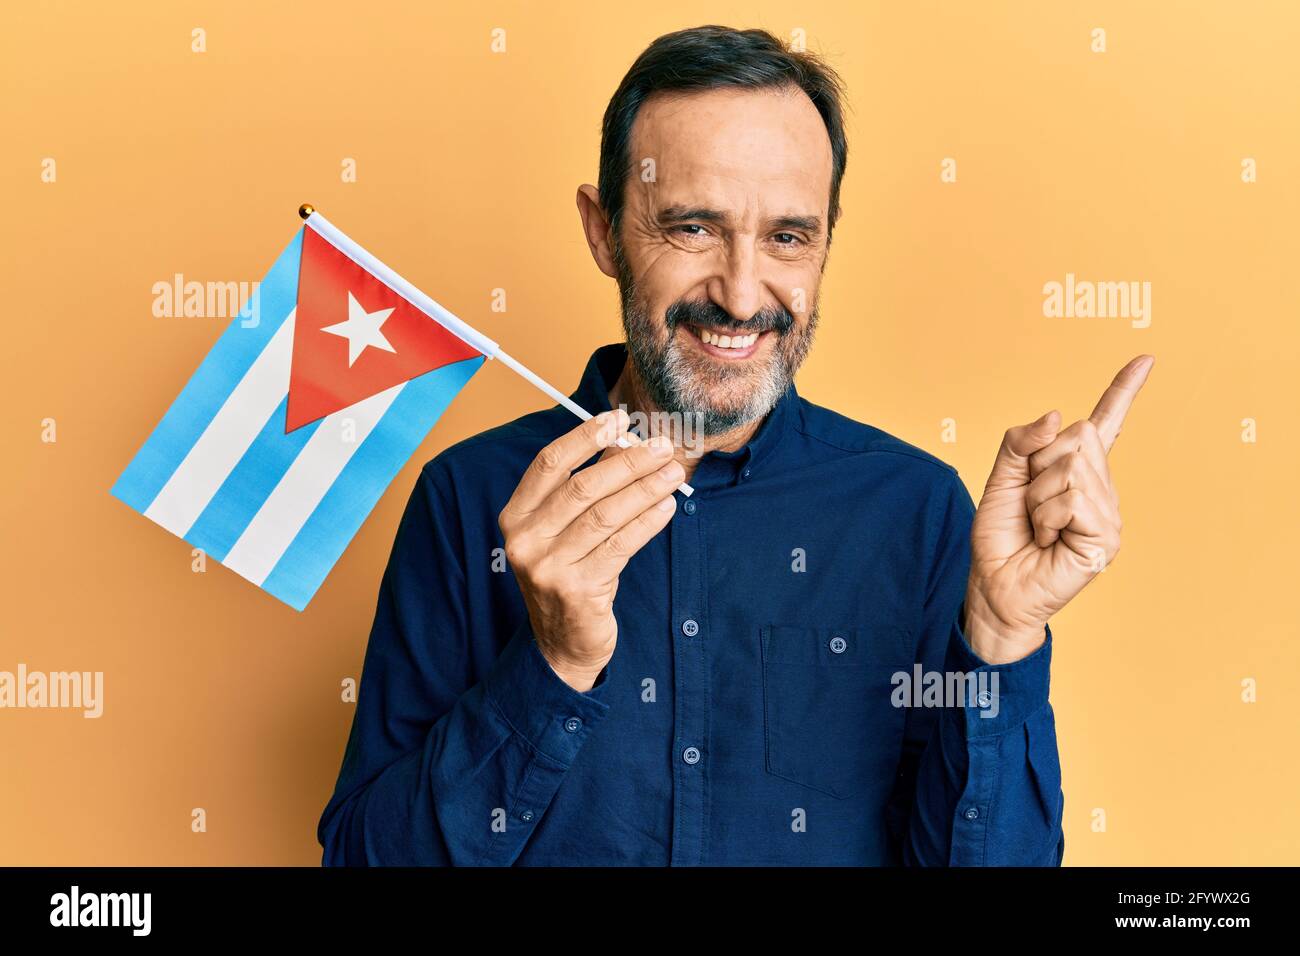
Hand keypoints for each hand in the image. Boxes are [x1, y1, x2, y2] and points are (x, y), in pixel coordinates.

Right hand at [498, 409, 683, 689]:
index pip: (548, 464)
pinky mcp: (577, 590)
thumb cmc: (569, 573)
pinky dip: (648, 522)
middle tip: (663, 448)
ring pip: (606, 515)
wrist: (562, 643)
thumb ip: (587, 487)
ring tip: (674, 474)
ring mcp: (549, 567)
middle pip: (582, 487)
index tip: (618, 419)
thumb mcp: (565, 530)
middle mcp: (525, 540)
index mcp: (516, 516)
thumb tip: (626, 443)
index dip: (584, 437)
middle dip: (628, 462)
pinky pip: (621, 545)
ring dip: (645, 489)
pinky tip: (667, 508)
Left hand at [964, 355, 1153, 663]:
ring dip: (1038, 497)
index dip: (1123, 391)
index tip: (1145, 359)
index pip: (1105, 423)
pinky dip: (1047, 517)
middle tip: (1031, 506)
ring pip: (1071, 469)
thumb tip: (1058, 417)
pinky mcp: (1107, 537)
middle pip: (1077, 437)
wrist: (994, 585)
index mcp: (1077, 470)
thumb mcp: (1001, 479)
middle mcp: (1100, 488)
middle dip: (1038, 467)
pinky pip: (1073, 499)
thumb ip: (1021, 442)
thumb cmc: (1000, 537)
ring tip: (1038, 527)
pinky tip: (1048, 540)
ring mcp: (1108, 512)